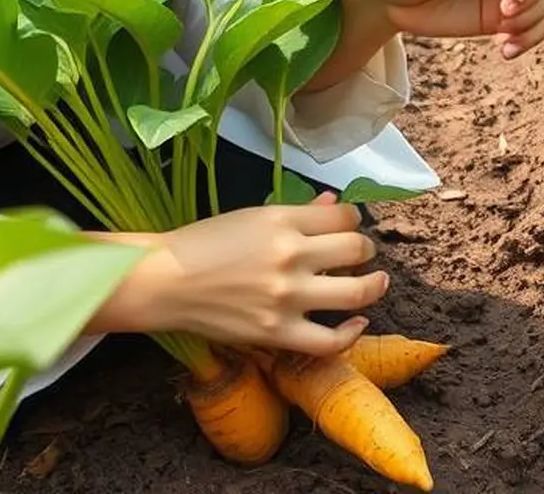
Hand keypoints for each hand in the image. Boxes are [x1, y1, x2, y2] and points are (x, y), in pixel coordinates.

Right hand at [88, 193, 387, 354]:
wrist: (168, 281)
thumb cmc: (204, 243)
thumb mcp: (250, 216)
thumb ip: (298, 212)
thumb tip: (335, 203)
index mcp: (280, 220)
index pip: (342, 216)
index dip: (352, 219)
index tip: (348, 225)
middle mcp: (290, 255)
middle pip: (355, 249)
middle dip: (365, 248)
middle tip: (361, 252)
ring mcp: (287, 297)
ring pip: (356, 292)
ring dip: (374, 285)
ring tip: (376, 281)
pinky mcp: (278, 332)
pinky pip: (332, 340)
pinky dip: (353, 332)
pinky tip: (358, 323)